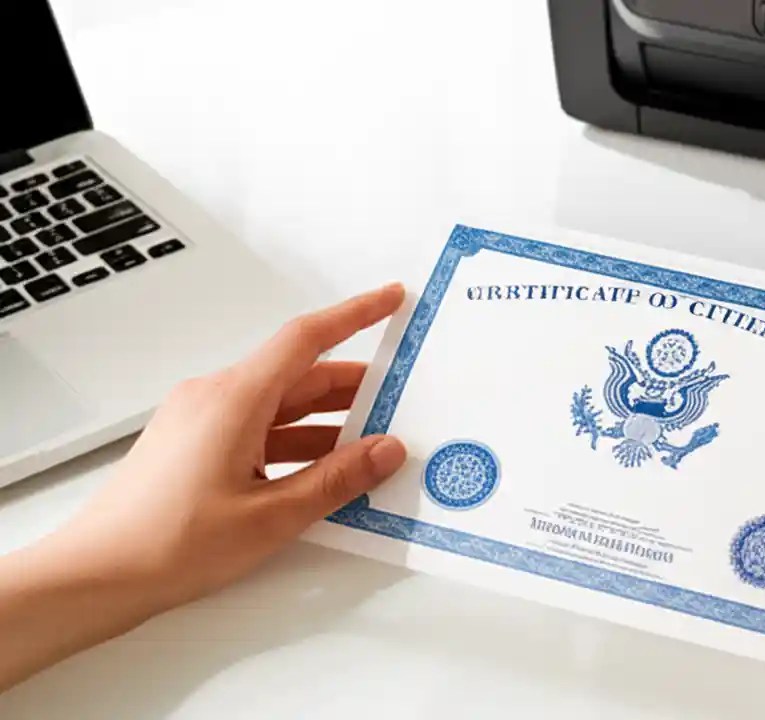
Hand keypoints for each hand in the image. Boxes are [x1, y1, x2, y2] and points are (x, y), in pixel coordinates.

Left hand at [0, 285, 408, 689]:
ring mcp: (202, 421)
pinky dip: (298, 444)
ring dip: (328, 423)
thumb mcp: (271, 516)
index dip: (355, 314)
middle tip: (402, 398)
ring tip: (373, 447)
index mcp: (234, 399)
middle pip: (300, 375)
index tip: (390, 298)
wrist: (95, 576)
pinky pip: (260, 429)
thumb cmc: (166, 544)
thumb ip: (336, 480)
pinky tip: (324, 475)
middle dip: (355, 386)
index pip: (306, 338)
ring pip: (281, 406)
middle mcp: (215, 398)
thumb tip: (384, 450)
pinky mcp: (195, 445)